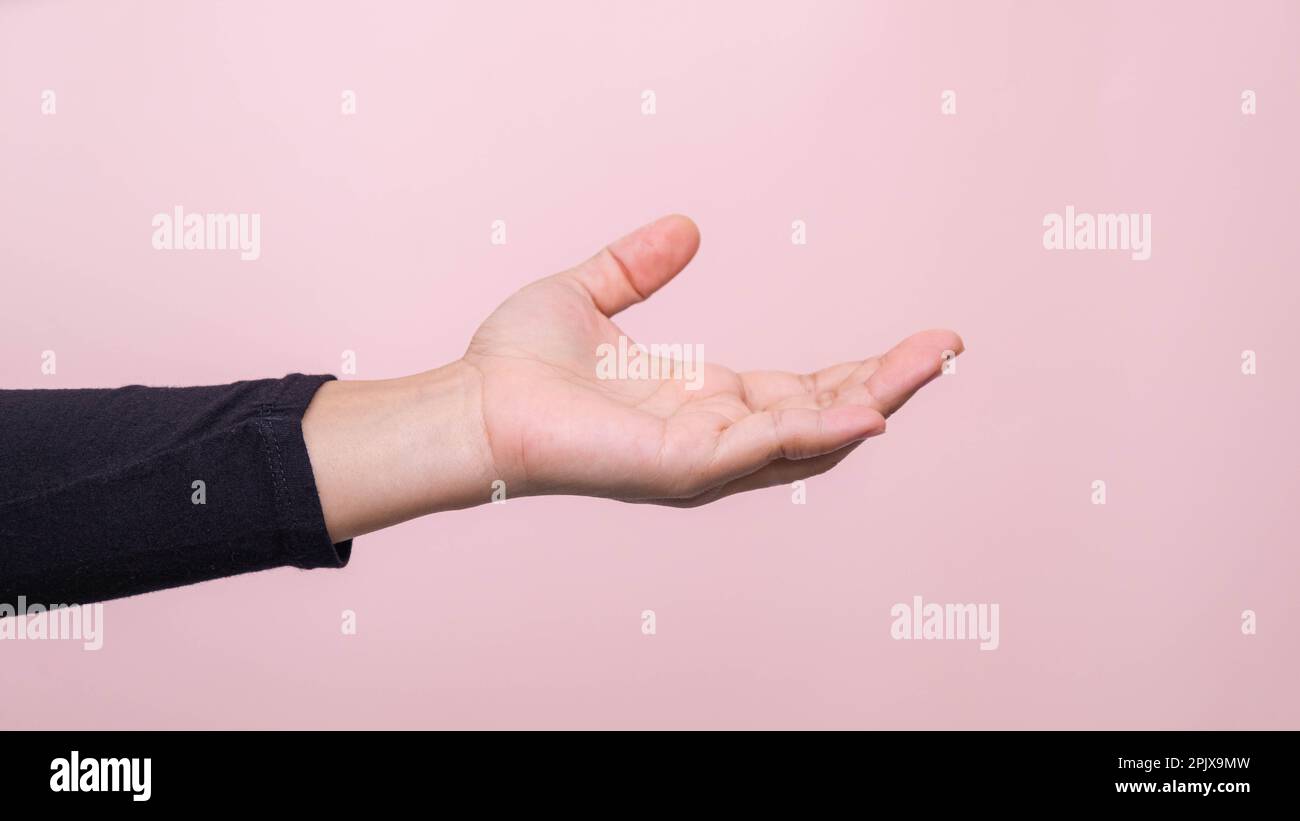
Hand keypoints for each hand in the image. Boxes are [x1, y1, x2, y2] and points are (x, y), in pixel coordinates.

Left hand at [303, 215, 962, 539]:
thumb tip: (685, 226)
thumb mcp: (591, 293)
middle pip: (820, 414)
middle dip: (886, 383)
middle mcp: (713, 434)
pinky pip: (762, 449)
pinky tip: (867, 412)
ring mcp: (702, 456)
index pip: (800, 388)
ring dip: (872, 401)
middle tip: (946, 348)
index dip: (859, 369)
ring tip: (930, 364)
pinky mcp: (680, 464)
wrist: (467, 403)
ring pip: (807, 434)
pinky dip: (817, 431)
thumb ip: (638, 265)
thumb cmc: (517, 365)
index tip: (915, 342)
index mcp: (702, 399)